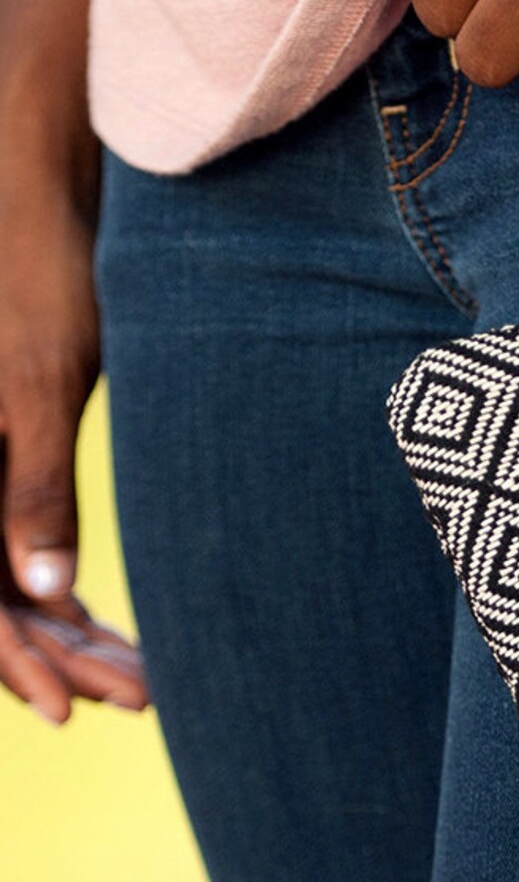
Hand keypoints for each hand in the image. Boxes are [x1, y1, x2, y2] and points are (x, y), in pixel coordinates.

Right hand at [0, 154, 148, 724]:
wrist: (35, 174)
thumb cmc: (36, 262)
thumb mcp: (38, 377)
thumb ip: (30, 482)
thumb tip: (45, 594)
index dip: (15, 659)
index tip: (74, 707)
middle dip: (54, 657)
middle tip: (138, 697)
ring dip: (63, 634)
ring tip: (142, 678)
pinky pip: (9, 545)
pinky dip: (58, 589)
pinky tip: (107, 623)